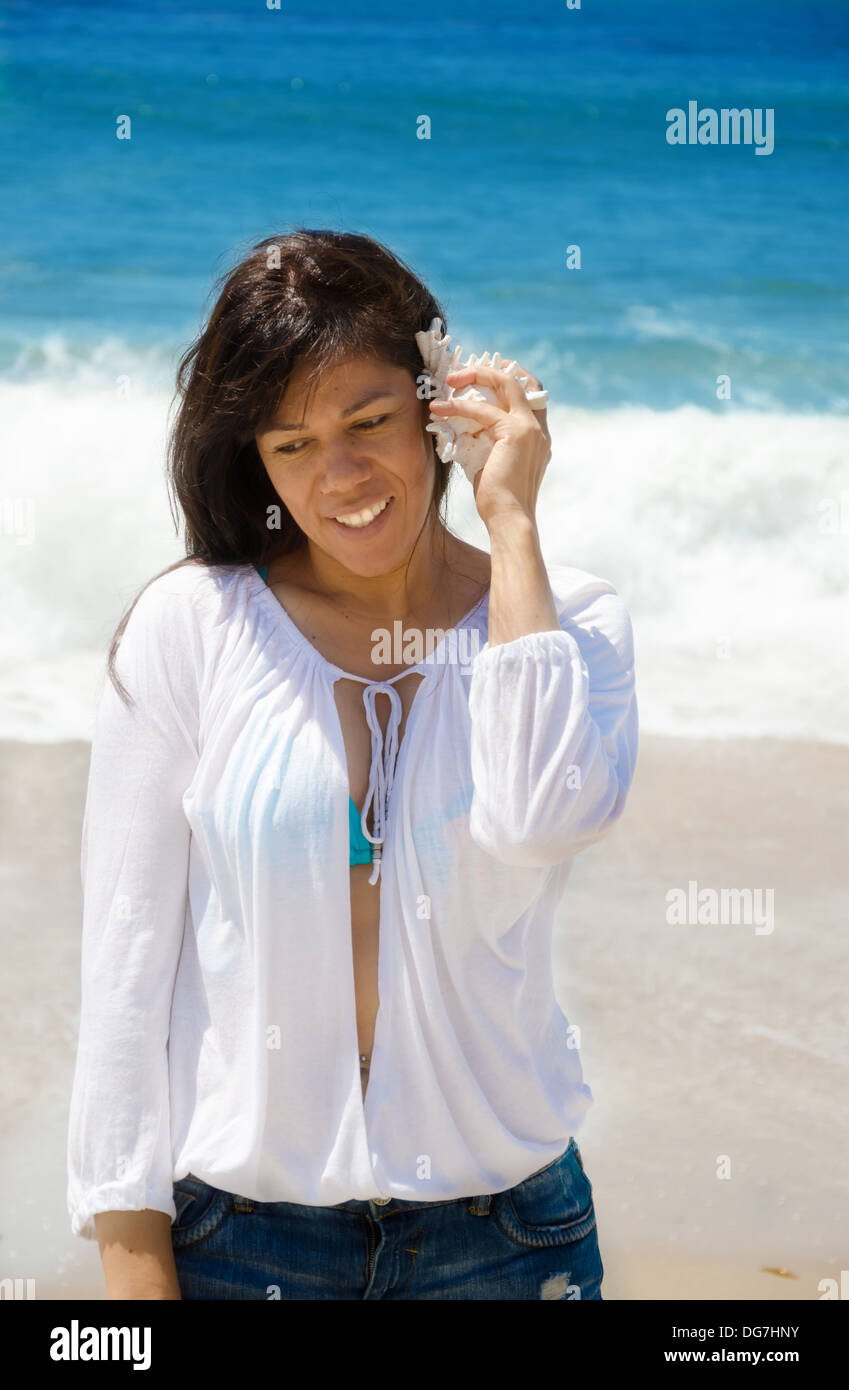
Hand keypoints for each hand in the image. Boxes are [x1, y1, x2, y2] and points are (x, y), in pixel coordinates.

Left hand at [429, 362, 550, 528]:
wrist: (509, 519)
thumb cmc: (497, 500)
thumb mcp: (492, 462)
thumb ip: (486, 440)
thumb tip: (460, 426)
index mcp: (538, 436)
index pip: (531, 393)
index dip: (509, 377)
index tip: (482, 374)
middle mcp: (539, 429)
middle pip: (520, 380)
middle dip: (488, 370)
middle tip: (459, 374)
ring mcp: (530, 429)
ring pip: (505, 384)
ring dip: (474, 377)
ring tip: (448, 382)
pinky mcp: (515, 434)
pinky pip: (484, 410)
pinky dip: (459, 407)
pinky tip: (440, 409)